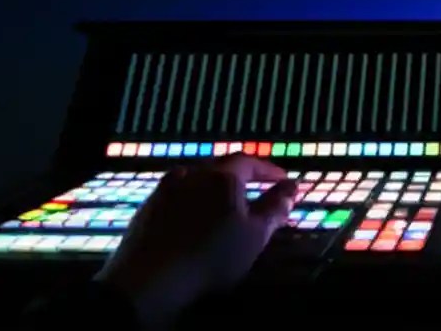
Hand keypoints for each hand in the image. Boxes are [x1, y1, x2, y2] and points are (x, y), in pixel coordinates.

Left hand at [95, 154, 296, 328]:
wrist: (150, 280)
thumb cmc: (211, 255)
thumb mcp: (255, 235)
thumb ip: (276, 207)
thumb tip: (292, 185)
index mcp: (222, 176)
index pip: (250, 161)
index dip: (268, 169)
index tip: (282, 179)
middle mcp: (192, 173)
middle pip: (221, 166)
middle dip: (241, 175)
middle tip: (255, 189)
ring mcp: (165, 189)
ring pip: (196, 179)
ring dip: (213, 187)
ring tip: (223, 203)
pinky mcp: (148, 208)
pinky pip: (177, 195)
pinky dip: (191, 200)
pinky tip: (193, 218)